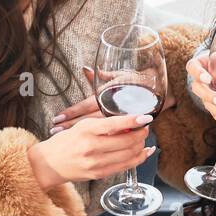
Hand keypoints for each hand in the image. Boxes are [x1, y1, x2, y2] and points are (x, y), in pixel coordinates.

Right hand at [28, 112, 154, 189]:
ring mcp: (96, 163)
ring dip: (141, 146)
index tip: (146, 117)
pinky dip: (138, 159)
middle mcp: (91, 147)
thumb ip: (103, 124)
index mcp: (86, 130)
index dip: (133, 121)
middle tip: (145, 128)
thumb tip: (128, 122)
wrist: (49, 164)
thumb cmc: (65, 142)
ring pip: (129, 154)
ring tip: (143, 139)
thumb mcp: (81, 126)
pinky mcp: (99, 174)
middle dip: (141, 134)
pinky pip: (125, 166)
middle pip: (126, 141)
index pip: (114, 124)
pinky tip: (144, 153)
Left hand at [51, 66, 174, 131]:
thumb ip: (102, 76)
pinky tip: (86, 145)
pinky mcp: (126, 129)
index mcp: (109, 96)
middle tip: (54, 132)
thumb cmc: (139, 82)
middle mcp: (112, 111)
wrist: (160, 93)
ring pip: (94, 132)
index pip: (86, 106)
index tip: (57, 119)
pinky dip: (95, 140)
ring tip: (63, 138)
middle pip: (87, 121)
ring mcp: (118, 122)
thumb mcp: (120, 77)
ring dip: (79, 134)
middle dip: (70, 127)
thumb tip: (85, 69)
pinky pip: (110, 139)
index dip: (72, 113)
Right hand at [186, 50, 215, 131]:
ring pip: (206, 104)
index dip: (198, 73)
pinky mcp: (211, 105)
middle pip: (198, 89)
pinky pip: (213, 114)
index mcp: (205, 63)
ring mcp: (205, 93)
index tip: (208, 78)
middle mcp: (202, 80)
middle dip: (209, 96)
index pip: (193, 67)